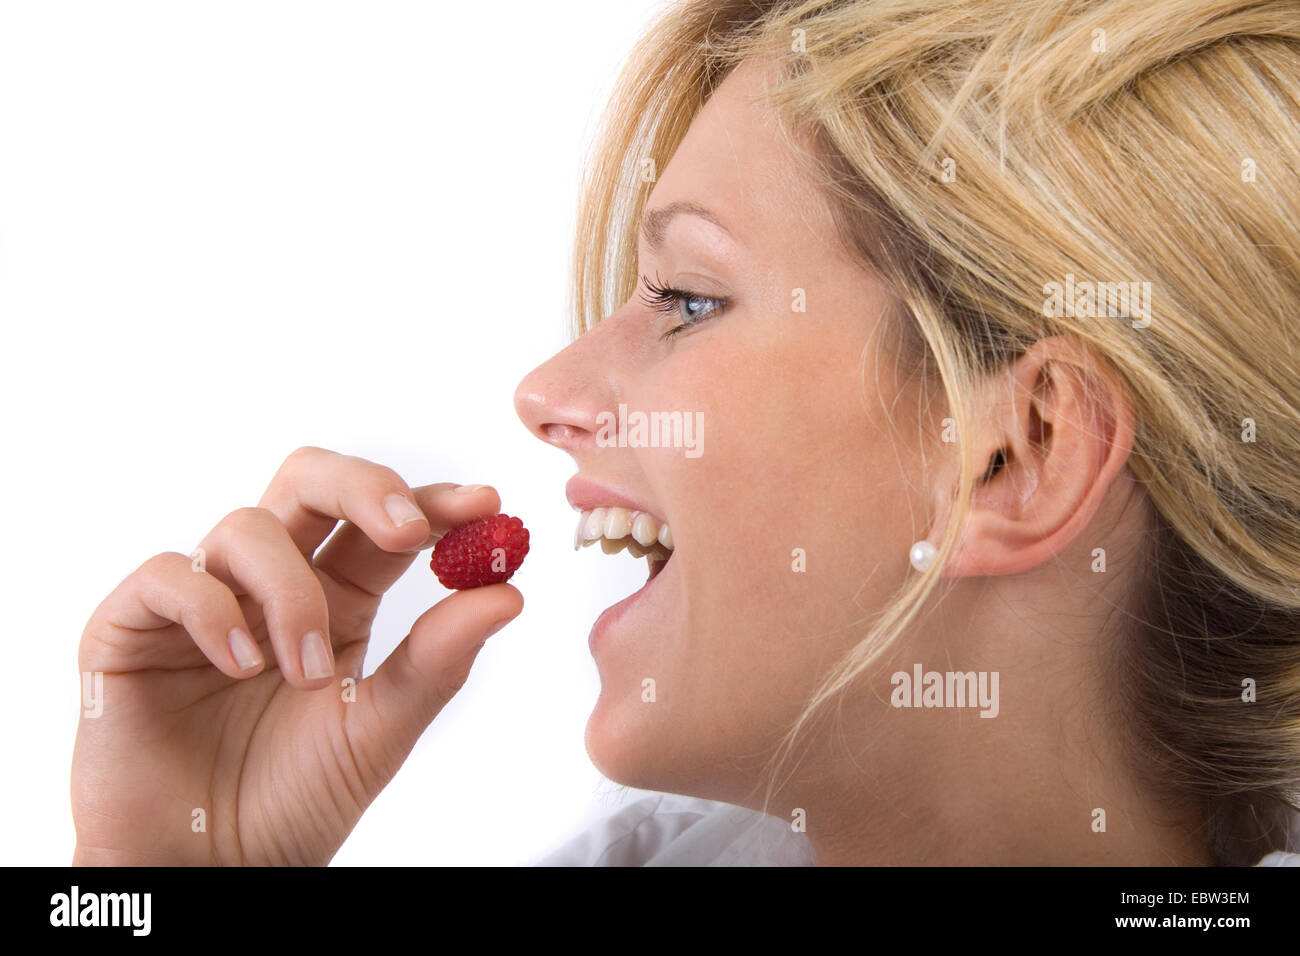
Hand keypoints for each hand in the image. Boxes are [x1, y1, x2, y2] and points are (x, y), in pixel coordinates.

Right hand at [71, 446, 522, 864]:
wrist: (211, 870)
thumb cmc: (294, 799)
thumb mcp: (380, 730)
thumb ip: (438, 660)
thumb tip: (509, 593)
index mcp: (338, 599)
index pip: (383, 524)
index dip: (431, 503)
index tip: (483, 504)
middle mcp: (272, 585)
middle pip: (311, 481)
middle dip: (363, 488)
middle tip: (406, 532)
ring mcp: (204, 600)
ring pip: (247, 527)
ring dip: (290, 592)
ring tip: (308, 673)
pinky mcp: (133, 627)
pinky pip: (170, 575)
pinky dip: (212, 610)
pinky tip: (241, 665)